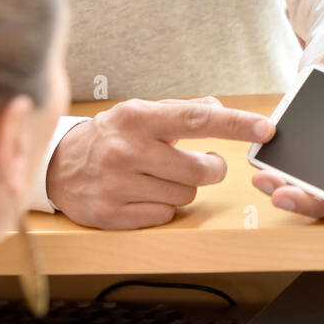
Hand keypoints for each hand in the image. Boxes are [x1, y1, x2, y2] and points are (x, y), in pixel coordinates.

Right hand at [45, 96, 276, 228]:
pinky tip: (143, 194)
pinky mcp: (112, 214)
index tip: (265, 128)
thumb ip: (181, 111)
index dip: (235, 124)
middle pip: (199, 169)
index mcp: (137, 118)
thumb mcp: (140, 113)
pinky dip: (163, 206)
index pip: (196, 119)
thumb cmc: (109, 137)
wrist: (58, 167)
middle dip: (211, 168)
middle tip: (204, 163)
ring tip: (159, 176)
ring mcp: (118, 184)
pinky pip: (164, 215)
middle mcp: (127, 150)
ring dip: (183, 187)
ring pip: (185, 195)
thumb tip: (218, 108)